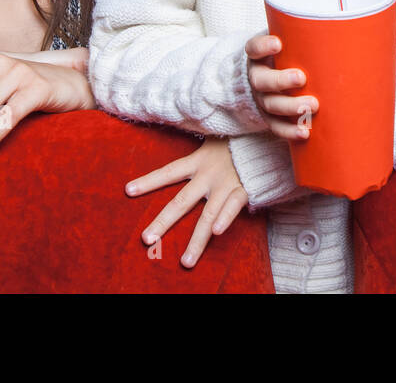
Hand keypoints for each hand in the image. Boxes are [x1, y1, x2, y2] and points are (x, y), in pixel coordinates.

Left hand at [125, 137, 248, 267]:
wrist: (266, 133)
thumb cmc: (240, 137)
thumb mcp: (216, 137)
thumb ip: (202, 148)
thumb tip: (189, 139)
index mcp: (199, 160)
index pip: (168, 172)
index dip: (149, 181)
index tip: (128, 190)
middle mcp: (208, 175)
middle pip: (181, 202)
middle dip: (163, 222)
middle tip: (146, 240)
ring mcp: (226, 184)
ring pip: (207, 216)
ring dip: (196, 241)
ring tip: (186, 262)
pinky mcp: (245, 189)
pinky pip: (233, 207)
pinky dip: (225, 219)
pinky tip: (216, 233)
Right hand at [245, 34, 317, 141]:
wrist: (267, 78)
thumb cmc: (286, 55)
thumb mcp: (286, 41)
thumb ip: (302, 34)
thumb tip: (342, 22)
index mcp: (257, 56)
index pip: (254, 48)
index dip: (263, 46)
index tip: (278, 43)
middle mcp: (256, 77)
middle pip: (262, 81)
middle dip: (281, 80)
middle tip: (302, 78)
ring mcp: (261, 99)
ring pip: (271, 105)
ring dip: (291, 107)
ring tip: (313, 105)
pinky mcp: (268, 117)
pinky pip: (276, 126)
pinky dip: (289, 131)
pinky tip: (305, 132)